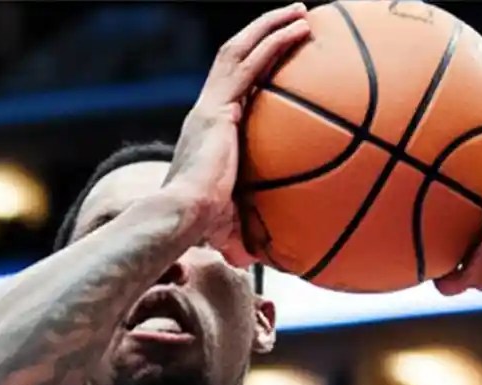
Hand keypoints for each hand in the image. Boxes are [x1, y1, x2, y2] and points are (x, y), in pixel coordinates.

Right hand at [164, 3, 310, 268]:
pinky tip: (300, 28)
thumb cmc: (202, 230)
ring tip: (299, 11)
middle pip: (234, 60)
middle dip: (264, 34)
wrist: (181, 219)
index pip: (231, 92)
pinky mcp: (217, 107)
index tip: (279, 60)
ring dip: (269, 26)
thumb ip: (249, 235)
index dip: (254, 70)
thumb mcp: (232, 227)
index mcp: (208, 135)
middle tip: (295, 19)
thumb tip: (267, 263)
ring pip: (238, 50)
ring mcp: (209, 106)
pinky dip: (274, 41)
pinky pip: (250, 63)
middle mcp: (205, 114)